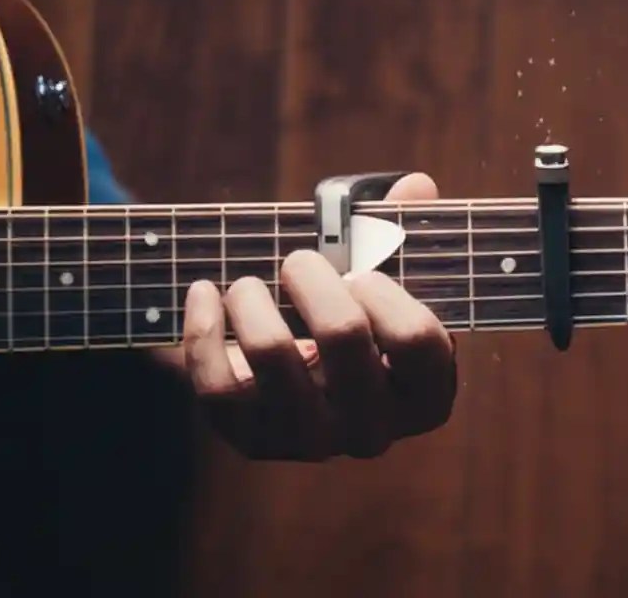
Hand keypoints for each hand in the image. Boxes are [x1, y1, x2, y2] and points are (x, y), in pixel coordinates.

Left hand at [175, 173, 456, 460]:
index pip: (418, 339)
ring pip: (274, 355)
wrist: (290, 377)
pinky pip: (218, 386)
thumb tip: (417, 186)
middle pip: (345, 334)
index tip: (360, 271)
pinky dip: (203, 328)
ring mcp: (313, 441)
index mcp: (424, 395)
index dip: (385, 292)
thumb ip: (402, 234)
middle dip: (313, 277)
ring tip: (247, 282)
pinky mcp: (253, 442)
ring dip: (252, 298)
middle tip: (297, 261)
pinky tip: (207, 292)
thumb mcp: (381, 282)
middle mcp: (375, 431)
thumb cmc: (350, 318)